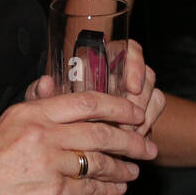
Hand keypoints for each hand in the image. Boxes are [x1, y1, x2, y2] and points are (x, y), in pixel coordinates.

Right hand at [0, 91, 157, 194]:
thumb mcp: (0, 127)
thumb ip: (32, 107)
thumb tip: (50, 83)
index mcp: (29, 113)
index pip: (86, 102)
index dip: (118, 107)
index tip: (136, 112)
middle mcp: (40, 134)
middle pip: (100, 132)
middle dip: (131, 139)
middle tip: (148, 145)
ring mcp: (47, 165)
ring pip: (99, 162)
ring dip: (123, 167)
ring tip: (134, 169)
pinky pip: (90, 190)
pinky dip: (108, 190)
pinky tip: (117, 189)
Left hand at [26, 39, 163, 142]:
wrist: (63, 144)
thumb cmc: (50, 119)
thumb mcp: (42, 107)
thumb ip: (41, 94)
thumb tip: (44, 83)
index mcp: (99, 64)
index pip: (128, 49)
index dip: (135, 64)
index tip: (132, 87)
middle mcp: (120, 76)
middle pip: (146, 75)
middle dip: (141, 101)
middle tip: (129, 123)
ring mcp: (134, 96)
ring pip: (154, 95)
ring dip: (146, 117)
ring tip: (130, 136)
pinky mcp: (141, 115)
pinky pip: (155, 114)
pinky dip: (149, 127)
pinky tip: (135, 140)